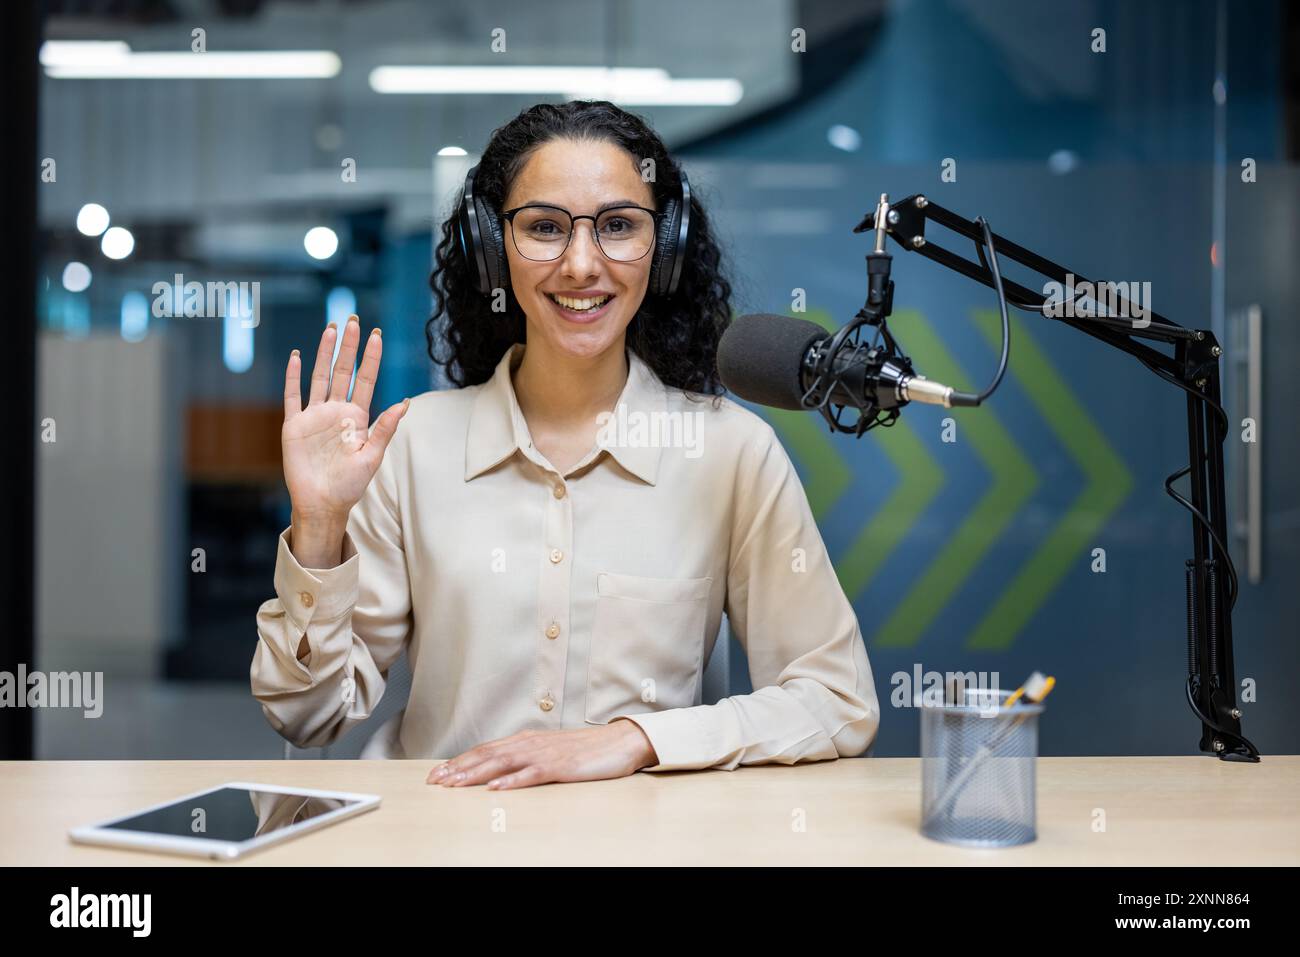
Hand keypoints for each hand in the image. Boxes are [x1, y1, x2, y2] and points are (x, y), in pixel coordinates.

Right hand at [282, 315, 408, 526]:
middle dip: (348, 347)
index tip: (377, 335)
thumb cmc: (350, 485)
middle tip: (353, 320)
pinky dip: (294, 377)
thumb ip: (385, 429)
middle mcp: (336, 412)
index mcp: (357, 418)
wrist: (322, 504)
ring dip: (325, 353)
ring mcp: (314, 417)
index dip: (371, 358)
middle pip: (343, 371)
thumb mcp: (372, 456)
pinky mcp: (294, 426)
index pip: (366, 380)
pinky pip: (293, 396)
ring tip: (331, 328)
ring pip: (319, 377)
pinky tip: (297, 356)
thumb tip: (406, 403)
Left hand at [426, 720, 658, 789]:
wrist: (619, 742)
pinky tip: (496, 788)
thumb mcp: (549, 752)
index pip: (485, 750)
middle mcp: (531, 744)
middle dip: (458, 768)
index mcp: (526, 741)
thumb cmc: (584, 750)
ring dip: (476, 774)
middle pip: (487, 755)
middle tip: (435, 781)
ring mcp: (545, 754)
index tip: (437, 774)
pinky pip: (532, 774)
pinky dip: (512, 780)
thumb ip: (524, 759)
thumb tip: (497, 772)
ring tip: (455, 784)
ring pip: (503, 763)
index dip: (460, 761)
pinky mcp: (561, 765)